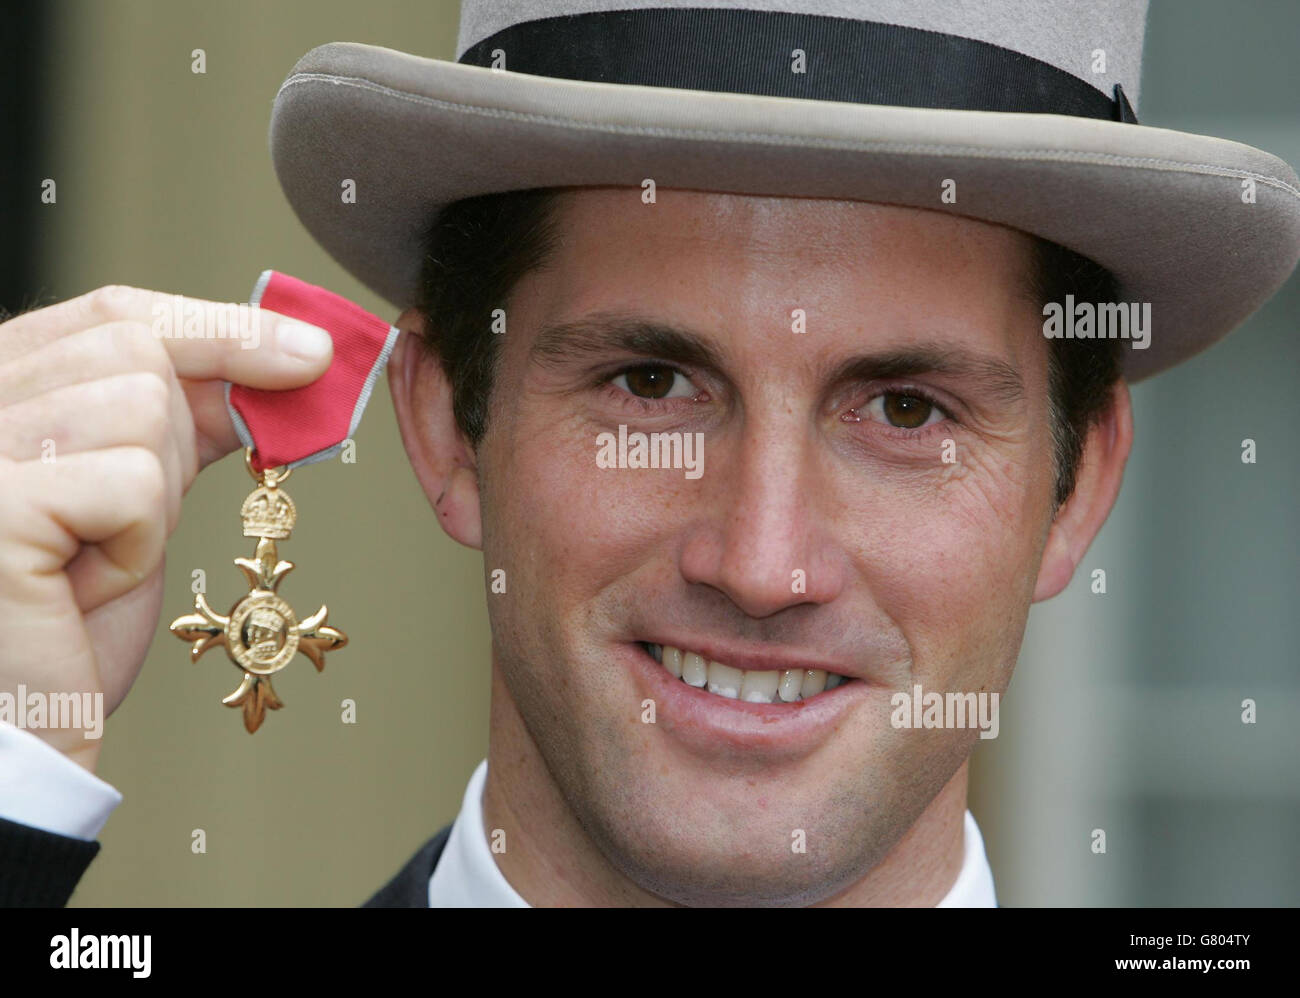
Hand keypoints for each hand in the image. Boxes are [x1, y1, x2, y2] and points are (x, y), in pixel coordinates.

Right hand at [0, 285, 333, 772]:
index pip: (117, 314)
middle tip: (126, 523)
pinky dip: (133, 545)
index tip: (315, 353)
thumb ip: (194, 417)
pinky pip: (130, 482)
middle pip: (136, 353)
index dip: (223, 328)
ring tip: (88, 562)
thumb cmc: (70, 615)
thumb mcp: (144, 493)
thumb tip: (298, 358)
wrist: (25, 724)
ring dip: (150, 502)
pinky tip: (78, 588)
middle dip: (176, 441)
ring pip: (141, 409)